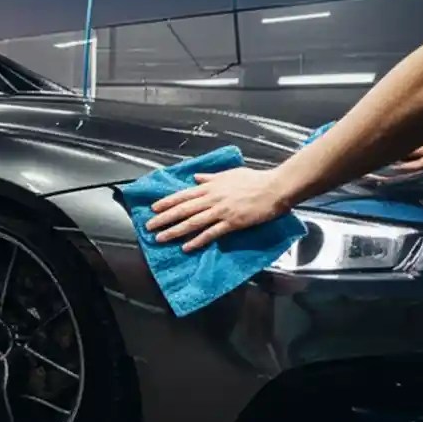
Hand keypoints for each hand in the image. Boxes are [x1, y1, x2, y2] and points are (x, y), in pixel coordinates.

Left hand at [145, 167, 290, 251]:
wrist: (273, 188)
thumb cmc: (253, 180)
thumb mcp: (229, 174)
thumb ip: (210, 178)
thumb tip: (196, 178)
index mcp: (211, 187)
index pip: (183, 195)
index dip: (167, 202)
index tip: (153, 208)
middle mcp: (212, 199)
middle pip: (183, 209)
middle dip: (164, 218)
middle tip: (149, 227)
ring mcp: (221, 211)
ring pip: (193, 222)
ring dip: (175, 231)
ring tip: (161, 238)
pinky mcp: (232, 223)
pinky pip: (211, 233)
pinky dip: (197, 241)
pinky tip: (186, 247)